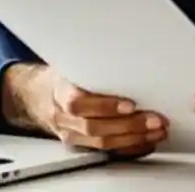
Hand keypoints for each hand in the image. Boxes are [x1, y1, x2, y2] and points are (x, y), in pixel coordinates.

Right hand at [1, 64, 167, 155]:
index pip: (79, 103)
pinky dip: (130, 149)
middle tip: (155, 120)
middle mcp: (64, 118)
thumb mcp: (69, 64)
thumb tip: (124, 42)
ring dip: (135, 139)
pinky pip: (108, 153)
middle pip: (95, 128)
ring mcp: (72, 135)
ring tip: (157, 130)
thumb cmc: (61, 77)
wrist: (37, 97)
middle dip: (129, 126)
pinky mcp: (82, 147)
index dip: (105, 106)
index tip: (130, 104)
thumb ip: (92, 63)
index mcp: (60, 92)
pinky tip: (147, 142)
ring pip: (103, 144)